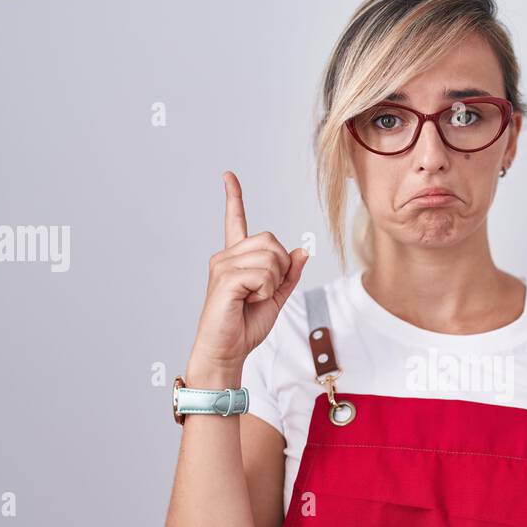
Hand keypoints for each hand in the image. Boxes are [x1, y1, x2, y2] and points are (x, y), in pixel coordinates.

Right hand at [187, 170, 308, 377]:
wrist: (227, 351)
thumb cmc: (245, 326)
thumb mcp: (275, 298)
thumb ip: (289, 274)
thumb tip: (303, 250)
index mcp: (236, 259)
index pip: (235, 220)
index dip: (234, 197)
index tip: (229, 175)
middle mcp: (226, 257)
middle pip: (271, 240)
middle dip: (281, 267)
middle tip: (265, 291)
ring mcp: (223, 266)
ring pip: (270, 257)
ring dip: (273, 282)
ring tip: (254, 299)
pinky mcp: (225, 279)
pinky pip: (262, 274)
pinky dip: (265, 291)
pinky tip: (249, 301)